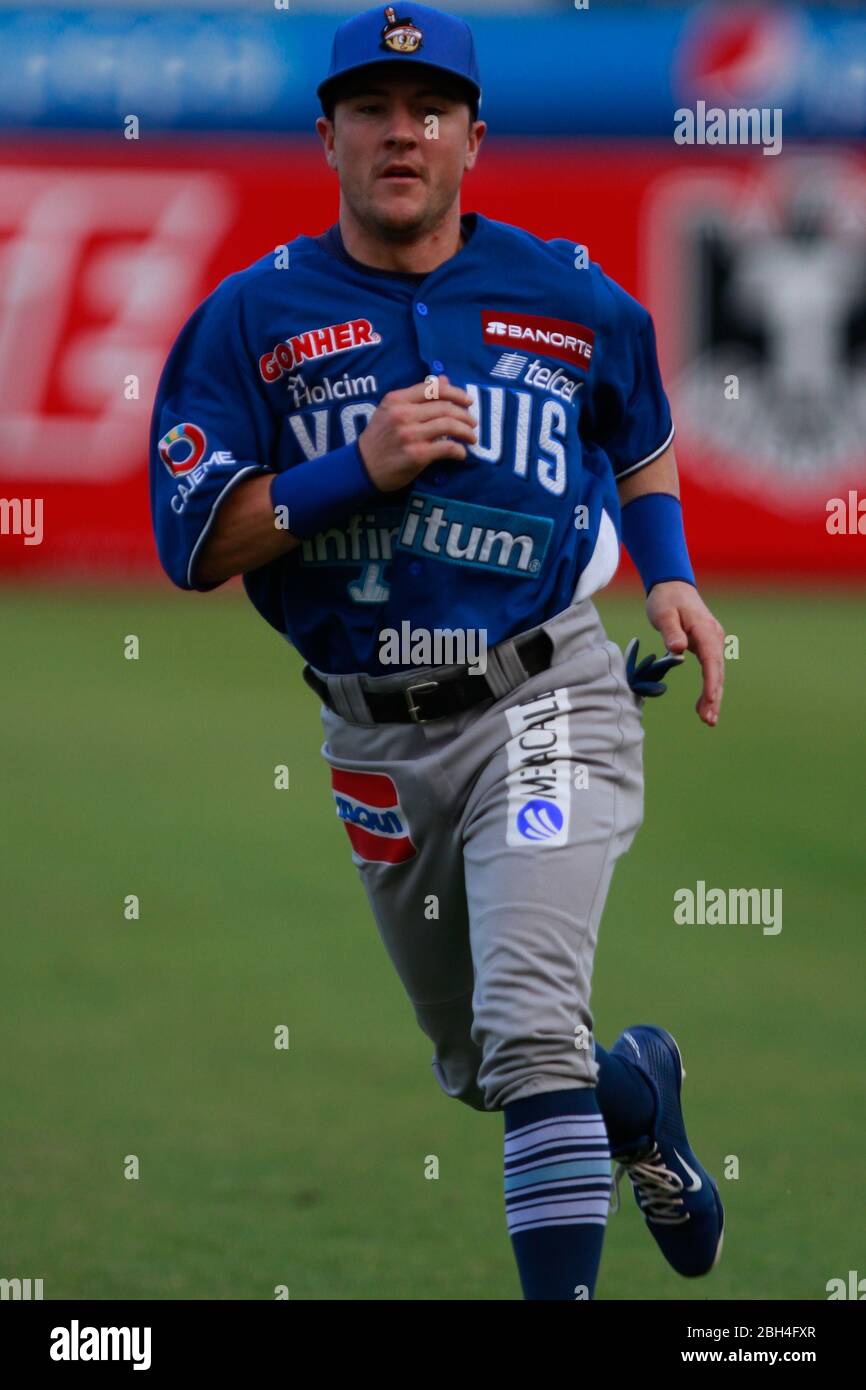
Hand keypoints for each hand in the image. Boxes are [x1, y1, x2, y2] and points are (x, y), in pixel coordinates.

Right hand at [358, 375, 477, 491]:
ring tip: (471, 437)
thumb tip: (444, 379)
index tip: (468, 401)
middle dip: (465, 414)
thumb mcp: (391, 410)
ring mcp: (410, 434)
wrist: (362, 467)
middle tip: (472, 423)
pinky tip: (461, 453)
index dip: (456, 393)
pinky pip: (447, 448)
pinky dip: (459, 450)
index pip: (434, 388)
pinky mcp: (417, 454)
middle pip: (445, 407)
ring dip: (466, 431)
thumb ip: (417, 395)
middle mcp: (403, 414)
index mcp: (397, 399)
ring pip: (449, 425)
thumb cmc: (379, 438)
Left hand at [645, 581, 724, 725]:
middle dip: (714, 697)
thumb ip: (671, 631)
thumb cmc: (666, 600)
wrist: (673, 587)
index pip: (711, 660)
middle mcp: (714, 637)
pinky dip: (709, 688)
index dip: (711, 682)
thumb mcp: (663, 614)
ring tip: (707, 719)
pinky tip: (704, 705)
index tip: (711, 701)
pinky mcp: (708, 646)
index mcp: (705, 630)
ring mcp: (713, 642)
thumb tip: (679, 649)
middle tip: (708, 720)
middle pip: (717, 671)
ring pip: (716, 673)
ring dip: (713, 696)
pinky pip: (711, 670)